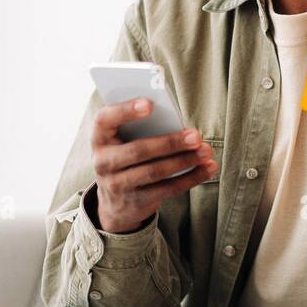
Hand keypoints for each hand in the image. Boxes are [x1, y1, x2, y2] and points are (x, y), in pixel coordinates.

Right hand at [89, 97, 217, 232]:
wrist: (115, 202)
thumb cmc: (127, 154)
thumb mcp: (125, 140)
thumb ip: (143, 128)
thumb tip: (180, 126)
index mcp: (99, 137)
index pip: (105, 119)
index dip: (125, 110)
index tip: (150, 104)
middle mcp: (103, 162)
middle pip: (138, 150)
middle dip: (170, 142)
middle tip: (196, 135)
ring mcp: (117, 185)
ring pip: (155, 172)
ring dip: (184, 161)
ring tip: (206, 151)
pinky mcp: (136, 202)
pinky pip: (167, 189)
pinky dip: (191, 178)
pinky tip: (207, 168)